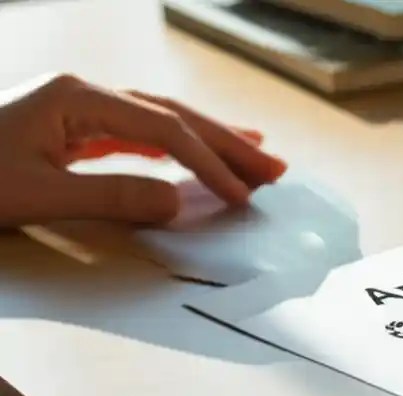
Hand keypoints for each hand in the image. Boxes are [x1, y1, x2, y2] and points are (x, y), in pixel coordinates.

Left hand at [0, 73, 288, 226]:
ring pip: (159, 121)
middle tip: (275, 168)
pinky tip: (192, 158)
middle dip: (227, 142)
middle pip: (172, 115)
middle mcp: (81, 94)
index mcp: (77, 98)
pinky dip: (174, 148)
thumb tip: (180, 203)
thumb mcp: (37, 197)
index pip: (165, 130)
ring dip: (208, 140)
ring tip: (254, 154)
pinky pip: (136, 135)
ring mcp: (73, 109)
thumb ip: (113, 198)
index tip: (242, 196)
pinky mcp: (66, 129)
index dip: (209, 163)